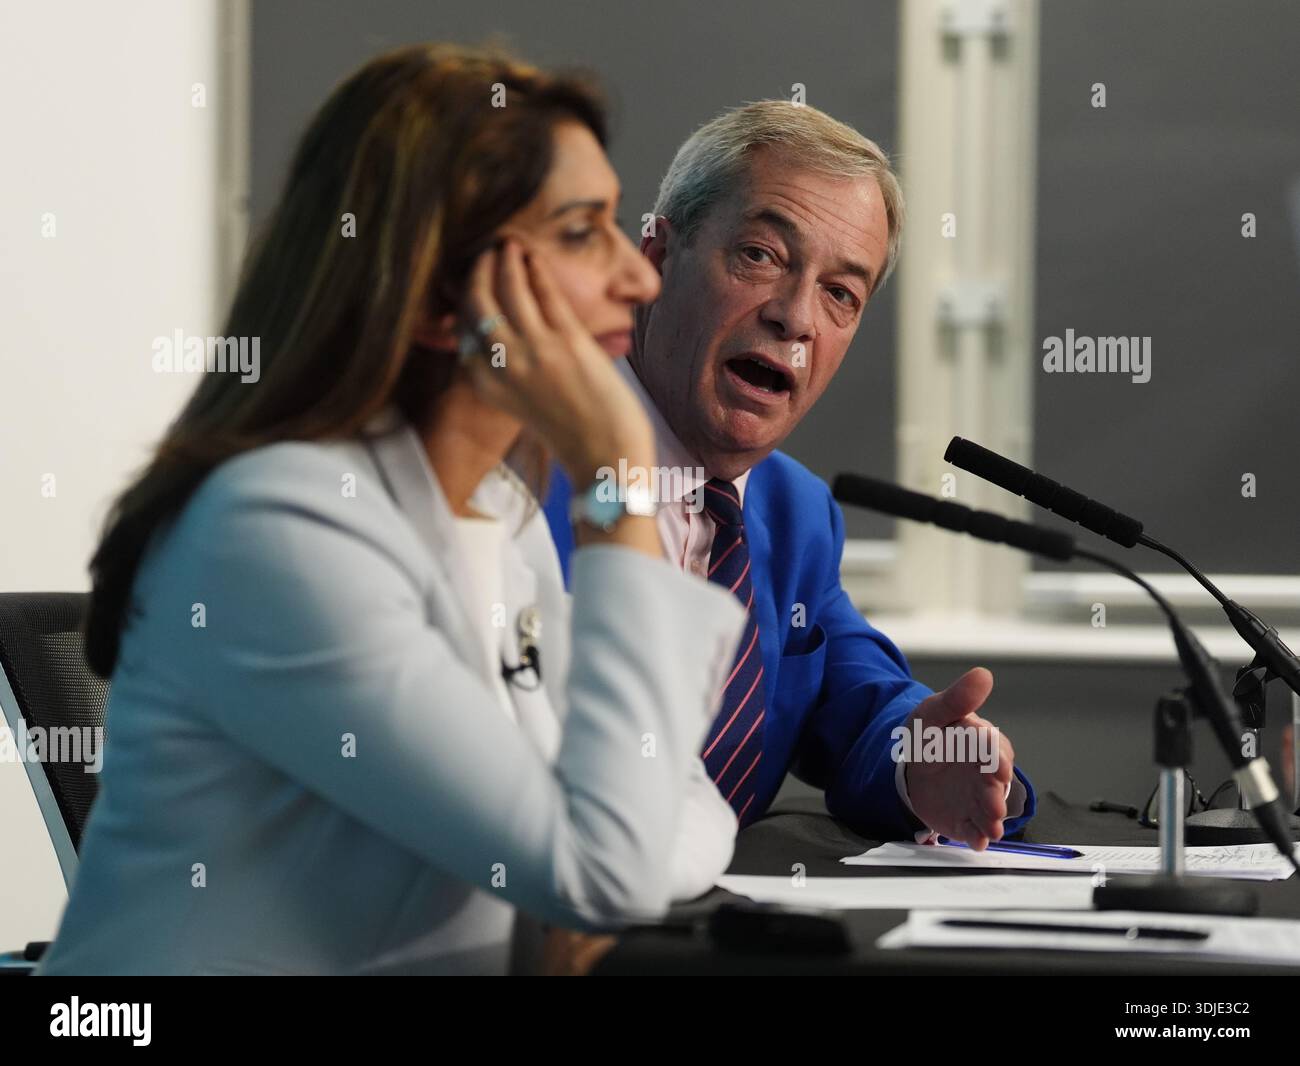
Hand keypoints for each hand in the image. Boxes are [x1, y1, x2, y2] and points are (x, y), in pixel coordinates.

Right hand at [460, 238, 653, 484]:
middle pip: (478, 302)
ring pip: (511, 289)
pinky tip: (535, 258)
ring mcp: (535, 352)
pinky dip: (537, 270)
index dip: (465, 297)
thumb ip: (505, 369)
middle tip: (485, 252)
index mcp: (487, 384)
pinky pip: (546, 294)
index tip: (472, 279)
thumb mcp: (521, 404)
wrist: (605, 455)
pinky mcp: (568, 342)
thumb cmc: (570, 431)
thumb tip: (499, 332)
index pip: (464, 328)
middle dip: (479, 270)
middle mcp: (504, 365)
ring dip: (507, 260)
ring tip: (508, 245)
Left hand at [902, 667, 1015, 850]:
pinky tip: (978, 842)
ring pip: (990, 810)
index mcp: (982, 743)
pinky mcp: (966, 818)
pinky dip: (978, 837)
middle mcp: (986, 772)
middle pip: (996, 783)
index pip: (994, 748)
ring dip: (993, 819)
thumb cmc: (928, 736)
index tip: (995, 764)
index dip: (996, 756)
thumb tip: (983, 675)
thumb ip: (957, 698)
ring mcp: (977, 798)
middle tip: (993, 803)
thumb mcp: (934, 712)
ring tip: (992, 828)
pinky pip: (975, 829)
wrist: (907, 766)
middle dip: (996, 793)